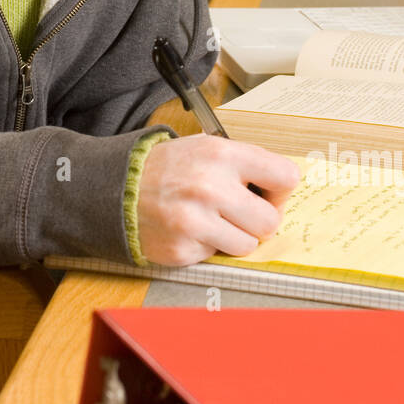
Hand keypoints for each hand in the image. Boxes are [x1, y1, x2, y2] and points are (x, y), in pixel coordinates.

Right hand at [137, 136, 300, 266]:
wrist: (118, 187)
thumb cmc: (167, 169)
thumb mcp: (204, 147)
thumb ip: (242, 163)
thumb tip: (280, 185)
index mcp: (222, 155)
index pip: (285, 177)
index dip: (280, 191)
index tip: (267, 194)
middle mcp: (211, 186)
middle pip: (270, 221)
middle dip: (258, 221)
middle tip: (240, 213)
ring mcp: (195, 220)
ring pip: (248, 244)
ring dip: (234, 237)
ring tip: (212, 220)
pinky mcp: (183, 248)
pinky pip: (217, 255)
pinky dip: (208, 246)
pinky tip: (191, 230)